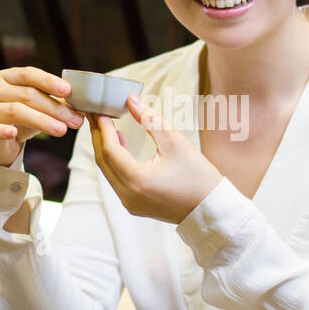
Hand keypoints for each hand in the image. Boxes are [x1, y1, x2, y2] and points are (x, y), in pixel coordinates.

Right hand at [0, 67, 84, 166]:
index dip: (48, 81)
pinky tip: (14, 134)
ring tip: (62, 130)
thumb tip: (81, 104)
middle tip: (76, 120)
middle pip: (27, 95)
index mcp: (8, 77)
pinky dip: (2, 131)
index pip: (29, 74)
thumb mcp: (38, 108)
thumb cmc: (21, 119)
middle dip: (55, 108)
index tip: (68, 91)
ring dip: (42, 121)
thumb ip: (55, 102)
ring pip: (15, 111)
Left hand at [89, 94, 223, 223]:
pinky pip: (116, 180)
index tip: (100, 109)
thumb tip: (131, 100)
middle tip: (96, 112)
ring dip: (105, 147)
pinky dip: (114, 161)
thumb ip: (150, 119)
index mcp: (137, 181)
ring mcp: (130, 203)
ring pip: (108, 171)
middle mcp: (128, 196)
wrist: (212, 210)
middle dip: (98, 135)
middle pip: (103, 161)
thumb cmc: (198, 177)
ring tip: (106, 124)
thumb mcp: (175, 142)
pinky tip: (120, 143)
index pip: (110, 149)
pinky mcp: (135, 205)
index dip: (103, 127)